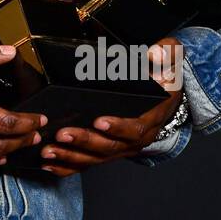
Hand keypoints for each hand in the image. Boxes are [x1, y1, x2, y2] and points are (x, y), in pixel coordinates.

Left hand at [39, 36, 185, 176]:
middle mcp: (137, 138)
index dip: (118, 127)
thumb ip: (165, 53)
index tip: (98, 121)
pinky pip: (89, 162)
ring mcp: (122, 147)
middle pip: (110, 146)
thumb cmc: (164, 76)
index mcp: (152, 117)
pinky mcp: (109, 151)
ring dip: (71, 156)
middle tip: (62, 134)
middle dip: (85, 141)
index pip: (135, 128)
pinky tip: (48, 164)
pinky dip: (68, 166)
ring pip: (96, 157)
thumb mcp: (172, 59)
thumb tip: (152, 53)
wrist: (167, 98)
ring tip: (48, 150)